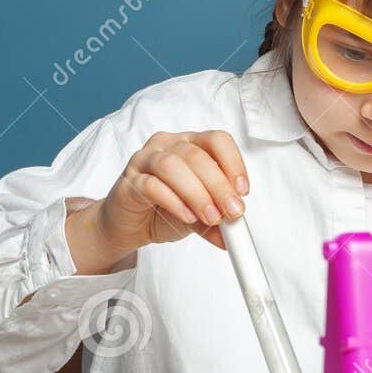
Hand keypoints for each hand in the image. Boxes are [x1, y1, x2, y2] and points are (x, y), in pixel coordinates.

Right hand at [67, 130, 248, 272]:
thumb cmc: (163, 210)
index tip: (242, 191)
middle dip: (218, 186)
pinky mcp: (129, 180)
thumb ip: (217, 220)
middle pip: (197, 155)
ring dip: (196, 193)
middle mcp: (167, 145)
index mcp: (190, 144)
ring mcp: (145, 159)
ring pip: (173, 165)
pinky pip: (151, 185)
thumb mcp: (198, 216)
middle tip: (231, 212)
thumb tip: (237, 232)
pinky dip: (173, 201)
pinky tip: (186, 216)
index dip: (233, 163)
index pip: (217, 140)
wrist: (128, 225)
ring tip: (209, 217)